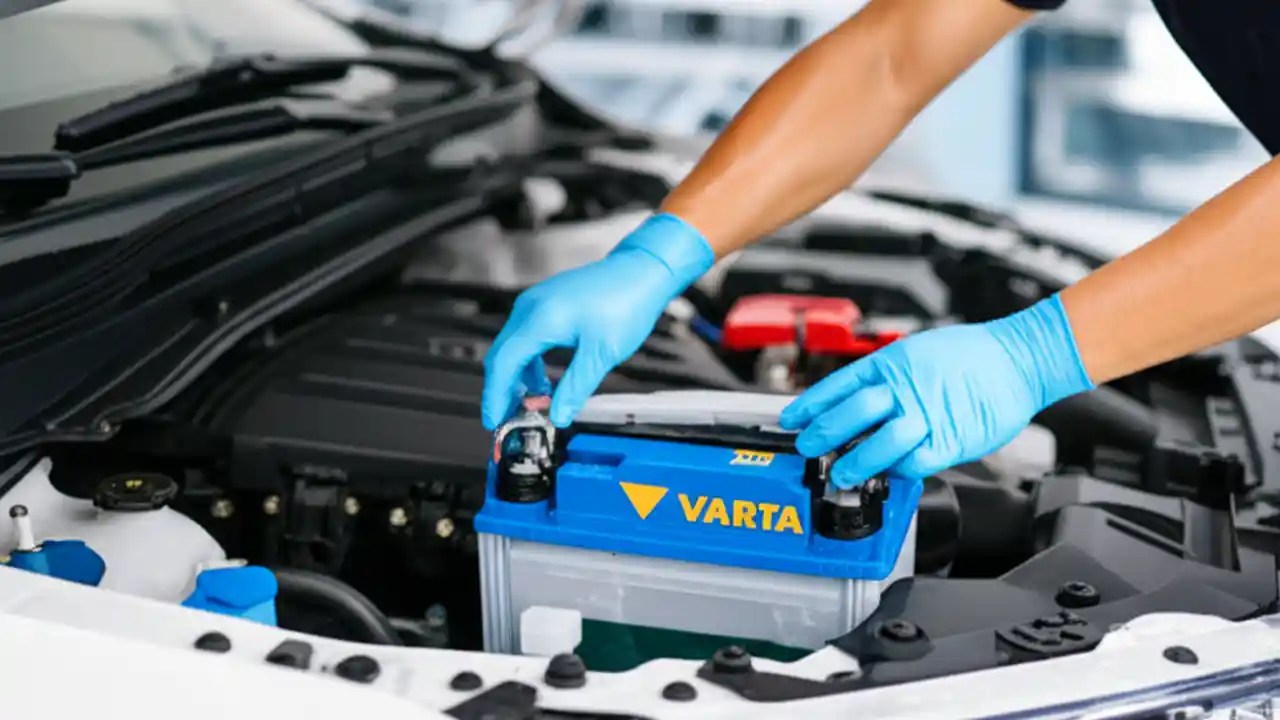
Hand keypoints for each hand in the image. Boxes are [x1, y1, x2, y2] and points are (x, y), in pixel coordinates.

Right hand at [482, 213, 714, 429]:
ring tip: (527, 406)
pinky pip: (525, 337)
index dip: (495, 396)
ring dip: (516, 378)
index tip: (494, 420)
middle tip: (506, 419)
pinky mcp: (546, 304)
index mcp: (540, 318)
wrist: (643, 270)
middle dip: (501, 390)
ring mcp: (537, 303)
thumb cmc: (627, 300)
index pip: (503, 364)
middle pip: (501, 355)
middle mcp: (531, 307)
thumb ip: (575, 388)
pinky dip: (528, 363)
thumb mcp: (601, 353)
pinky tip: (541, 381)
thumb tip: (558, 414)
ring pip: (512, 347)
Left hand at [779, 295, 1092, 487]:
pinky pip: (916, 461)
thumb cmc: (970, 355)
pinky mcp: (952, 439)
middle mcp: (905, 388)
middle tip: (807, 448)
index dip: (811, 405)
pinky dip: (898, 470)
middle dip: (823, 434)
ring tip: (840, 473)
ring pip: (880, 443)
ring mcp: (928, 414)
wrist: (1019, 360)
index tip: (791, 420)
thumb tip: (854, 398)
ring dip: (855, 462)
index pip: (839, 385)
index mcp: (892, 363)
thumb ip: (886, 377)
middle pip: (852, 414)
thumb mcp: (916, 352)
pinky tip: (888, 474)